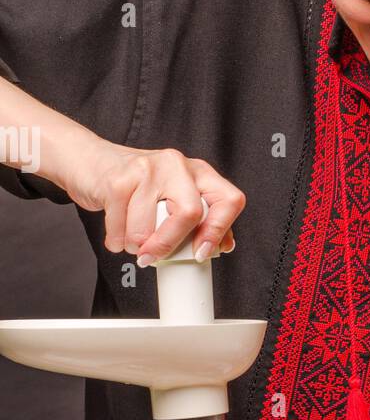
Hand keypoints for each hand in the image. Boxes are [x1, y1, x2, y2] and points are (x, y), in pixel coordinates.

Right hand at [63, 138, 244, 262]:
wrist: (91, 162)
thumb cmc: (138, 186)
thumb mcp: (176, 197)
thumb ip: (201, 220)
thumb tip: (222, 246)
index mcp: (199, 172)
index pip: (228, 200)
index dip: (219, 231)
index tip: (201, 253)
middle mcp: (177, 165)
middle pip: (190, 213)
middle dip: (169, 244)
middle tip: (154, 257)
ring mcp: (147, 169)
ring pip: (147, 227)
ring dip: (135, 246)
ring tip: (132, 241)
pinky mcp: (118, 180)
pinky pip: (120, 227)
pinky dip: (116, 241)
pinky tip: (117, 233)